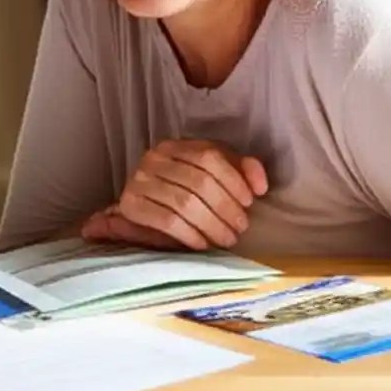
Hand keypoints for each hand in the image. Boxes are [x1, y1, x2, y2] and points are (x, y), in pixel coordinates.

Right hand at [82, 139, 267, 250]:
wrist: (144, 214)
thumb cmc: (185, 194)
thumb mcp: (214, 176)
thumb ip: (240, 172)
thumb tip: (260, 184)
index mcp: (175, 146)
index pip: (208, 156)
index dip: (234, 180)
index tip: (250, 202)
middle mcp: (153, 159)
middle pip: (199, 181)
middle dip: (226, 207)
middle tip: (241, 227)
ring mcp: (138, 181)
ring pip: (184, 203)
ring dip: (212, 224)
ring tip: (227, 239)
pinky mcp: (130, 205)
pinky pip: (166, 220)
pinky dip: (189, 234)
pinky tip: (203, 243)